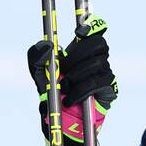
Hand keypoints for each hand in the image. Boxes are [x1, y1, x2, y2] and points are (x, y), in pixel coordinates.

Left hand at [27, 14, 117, 145]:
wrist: (61, 119)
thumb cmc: (53, 93)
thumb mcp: (39, 74)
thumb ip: (36, 57)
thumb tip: (47, 45)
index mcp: (81, 50)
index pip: (95, 30)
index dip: (92, 26)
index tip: (78, 32)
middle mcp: (96, 58)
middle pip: (99, 43)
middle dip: (78, 54)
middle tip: (63, 68)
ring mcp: (105, 72)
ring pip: (97, 63)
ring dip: (76, 75)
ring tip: (65, 88)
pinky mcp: (109, 88)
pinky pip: (97, 82)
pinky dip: (80, 90)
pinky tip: (71, 98)